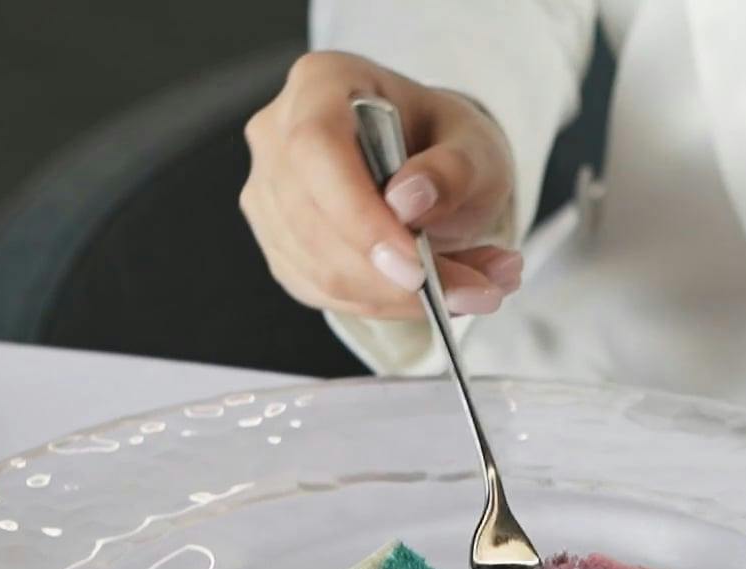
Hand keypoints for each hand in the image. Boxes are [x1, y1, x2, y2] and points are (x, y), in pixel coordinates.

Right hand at [241, 51, 521, 319]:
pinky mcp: (280, 245)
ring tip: (475, 290)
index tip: (416, 266)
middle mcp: (278, 134)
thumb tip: (409, 201)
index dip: (359, 215)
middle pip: (313, 220)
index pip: (316, 148)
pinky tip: (436, 293)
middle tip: (476, 292)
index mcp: (321, 84)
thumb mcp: (474, 145)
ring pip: (320, 270)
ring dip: (403, 298)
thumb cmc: (445, 144)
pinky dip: (387, 306)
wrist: (430, 169)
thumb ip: (452, 169)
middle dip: (394, 276)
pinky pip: (325, 293)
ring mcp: (269, 194)